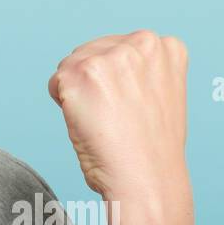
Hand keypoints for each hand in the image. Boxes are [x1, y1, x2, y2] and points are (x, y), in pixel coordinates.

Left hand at [47, 29, 188, 201]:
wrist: (147, 180)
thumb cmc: (152, 150)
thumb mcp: (162, 95)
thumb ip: (143, 71)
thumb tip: (111, 67)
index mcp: (167, 47)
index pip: (121, 47)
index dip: (118, 80)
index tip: (131, 106)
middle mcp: (142, 43)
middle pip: (93, 51)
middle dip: (94, 82)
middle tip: (114, 118)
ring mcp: (111, 57)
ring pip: (72, 65)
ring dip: (78, 92)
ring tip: (104, 121)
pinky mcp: (81, 73)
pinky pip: (56, 83)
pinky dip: (63, 104)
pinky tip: (88, 123)